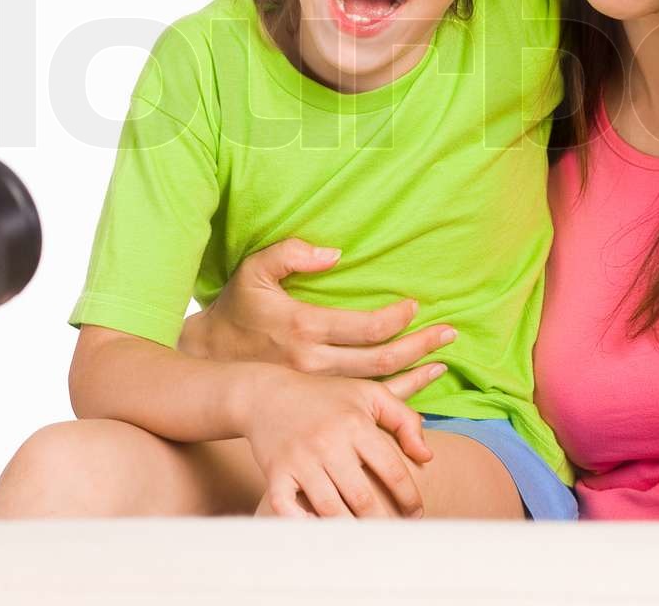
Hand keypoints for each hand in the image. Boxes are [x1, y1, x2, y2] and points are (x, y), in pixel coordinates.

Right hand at [179, 237, 455, 383]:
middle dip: (419, 348)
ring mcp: (316, 388)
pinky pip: (361, 406)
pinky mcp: (317, 402)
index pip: (363, 329)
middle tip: (449, 334)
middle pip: (379, 362)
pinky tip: (414, 391)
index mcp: (302, 327)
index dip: (395, 319)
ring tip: (442, 364)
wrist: (209, 359)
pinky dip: (392, 402)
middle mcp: (313, 363)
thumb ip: (290, 253)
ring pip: (375, 390)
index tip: (414, 307)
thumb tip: (334, 253)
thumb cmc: (236, 309)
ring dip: (414, 378)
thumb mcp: (254, 270)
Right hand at [243, 370, 435, 518]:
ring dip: (351, 531)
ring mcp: (300, 459)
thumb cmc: (325, 397)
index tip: (416, 514)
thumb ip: (404, 419)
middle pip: (363, 497)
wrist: (267, 395)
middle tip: (393, 537)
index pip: (392, 470)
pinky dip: (304, 526)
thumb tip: (427, 456)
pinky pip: (289, 510)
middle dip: (383, 523)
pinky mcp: (275, 473)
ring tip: (366, 542)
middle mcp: (328, 442)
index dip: (409, 498)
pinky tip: (321, 532)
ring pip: (330, 510)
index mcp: (355, 424)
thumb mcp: (369, 394)